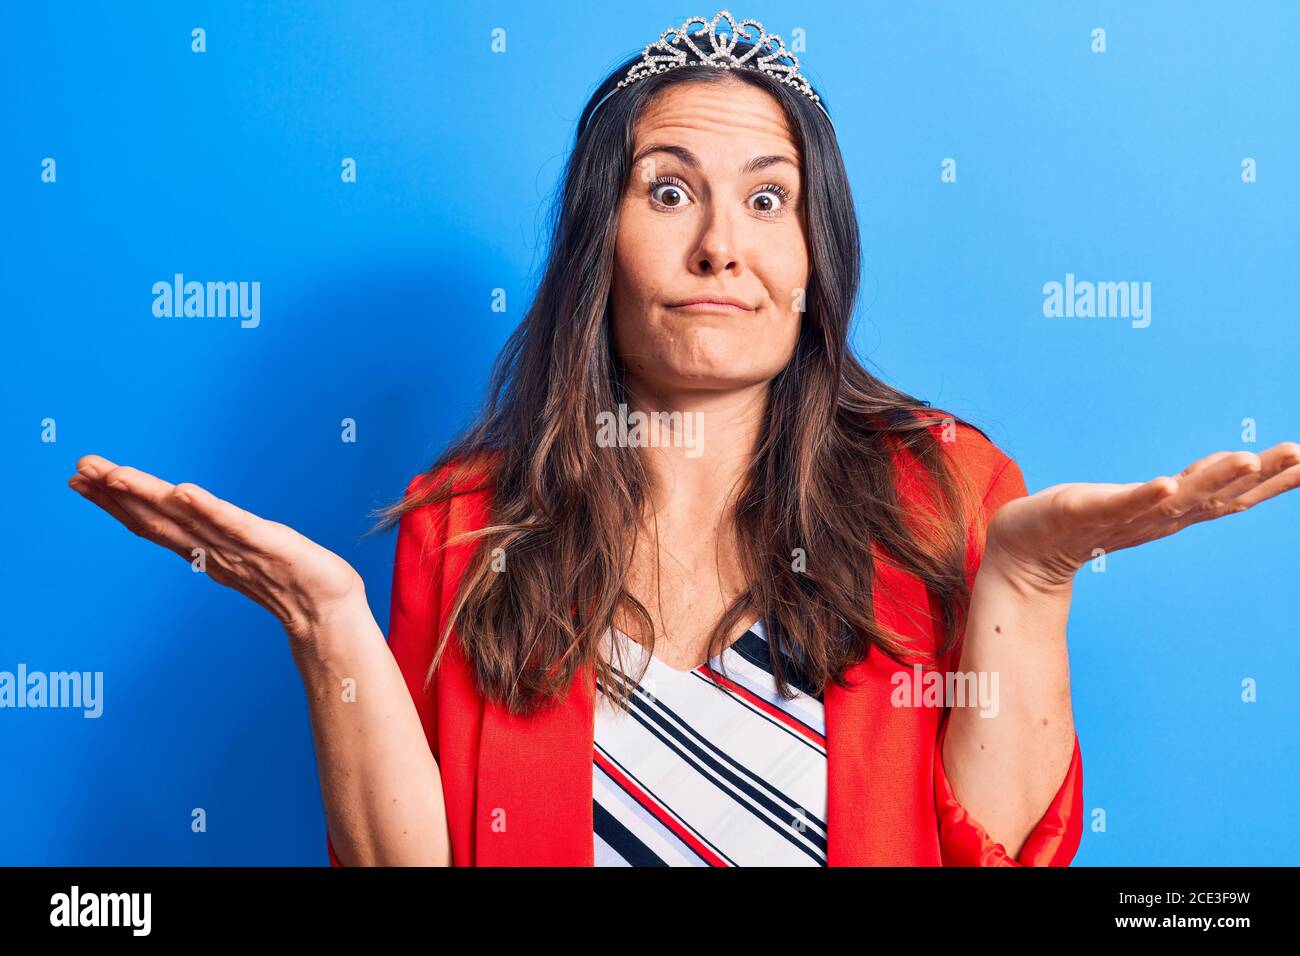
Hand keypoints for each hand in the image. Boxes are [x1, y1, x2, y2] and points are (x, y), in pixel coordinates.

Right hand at [67, 454, 366, 645]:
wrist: (328, 613)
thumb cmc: (292, 580)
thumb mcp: (245, 551)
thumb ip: (216, 534)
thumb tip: (189, 517)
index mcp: (204, 548)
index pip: (153, 521)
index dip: (115, 501)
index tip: (81, 479)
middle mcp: (213, 549)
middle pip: (156, 518)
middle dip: (115, 494)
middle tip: (77, 469)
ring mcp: (237, 548)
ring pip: (184, 519)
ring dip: (148, 496)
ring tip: (115, 474)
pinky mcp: (267, 545)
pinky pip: (233, 525)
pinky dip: (207, 509)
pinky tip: (183, 491)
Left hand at [983, 443, 1299, 594]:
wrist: (1024, 553)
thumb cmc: (1083, 521)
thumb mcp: (1146, 500)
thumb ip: (1188, 485)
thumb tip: (1233, 465)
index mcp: (1172, 514)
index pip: (1232, 495)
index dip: (1272, 480)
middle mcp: (1156, 520)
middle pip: (1216, 498)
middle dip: (1259, 477)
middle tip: (1297, 454)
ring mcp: (1122, 518)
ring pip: (1176, 500)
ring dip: (1212, 479)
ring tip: (1249, 458)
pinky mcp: (1085, 514)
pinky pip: (1119, 504)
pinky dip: (1144, 495)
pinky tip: (1169, 482)